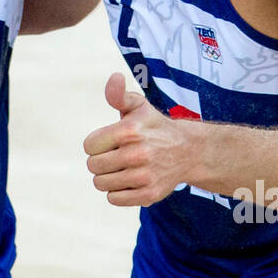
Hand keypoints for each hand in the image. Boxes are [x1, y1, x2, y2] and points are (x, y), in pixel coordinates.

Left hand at [82, 73, 194, 206]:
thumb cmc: (154, 126)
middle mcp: (137, 154)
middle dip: (101, 160)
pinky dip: (117, 192)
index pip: (89, 146)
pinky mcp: (149, 194)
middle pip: (93, 166)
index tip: (110, 141)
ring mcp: (144, 176)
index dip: (96, 143)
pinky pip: (114, 198)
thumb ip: (118, 95)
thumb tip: (114, 78)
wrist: (187, 151)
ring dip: (107, 177)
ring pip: (101, 184)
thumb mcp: (138, 106)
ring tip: (122, 168)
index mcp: (130, 131)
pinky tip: (129, 181)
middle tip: (117, 155)